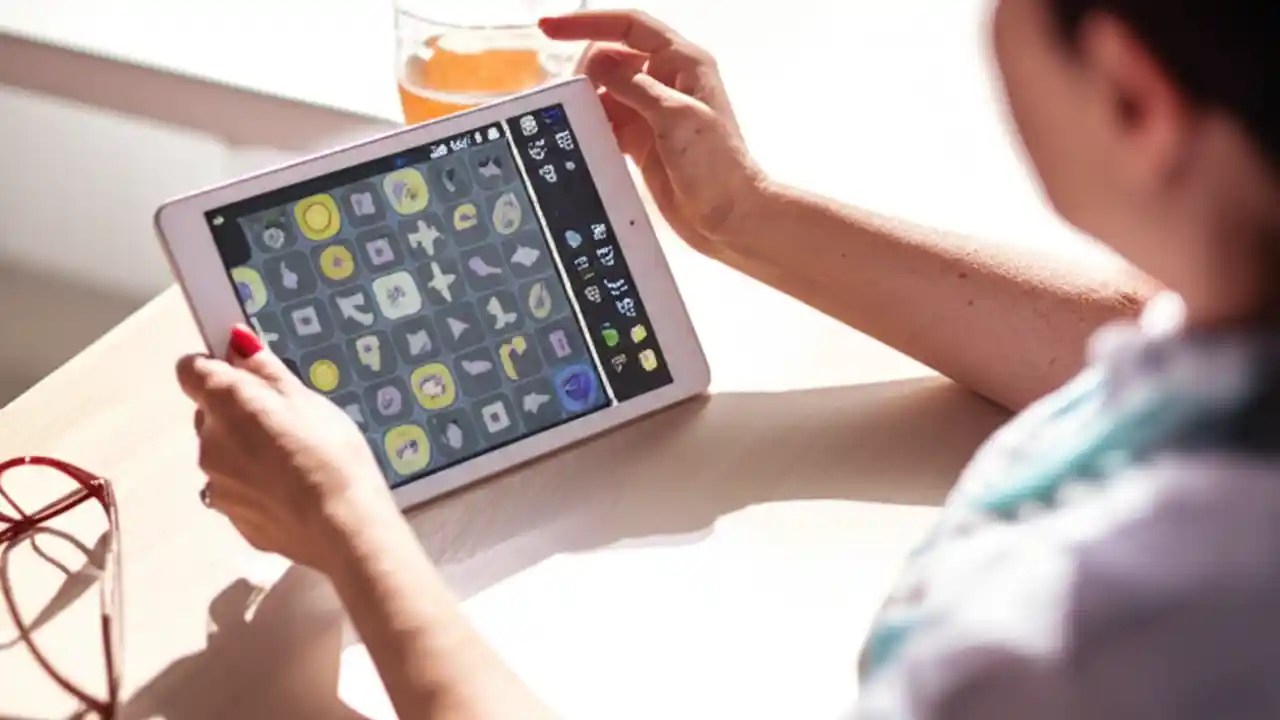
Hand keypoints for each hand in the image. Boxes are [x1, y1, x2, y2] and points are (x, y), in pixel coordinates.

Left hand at [176, 326, 395, 574]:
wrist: (343, 528)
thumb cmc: (332, 455)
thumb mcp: (309, 401)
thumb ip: (265, 370)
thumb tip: (237, 342)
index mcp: (226, 403)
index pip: (190, 369)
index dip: (215, 368)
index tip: (246, 374)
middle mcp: (208, 442)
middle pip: (209, 414)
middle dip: (237, 413)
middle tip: (286, 421)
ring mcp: (215, 484)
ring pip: (222, 453)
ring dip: (245, 450)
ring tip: (294, 461)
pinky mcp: (231, 517)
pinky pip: (235, 489)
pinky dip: (254, 485)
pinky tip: (291, 491)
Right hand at [540, 11, 766, 256]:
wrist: (729, 217)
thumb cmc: (719, 167)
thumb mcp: (676, 117)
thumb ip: (634, 86)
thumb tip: (597, 62)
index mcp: (683, 63)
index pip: (629, 26)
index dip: (588, 22)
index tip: (550, 27)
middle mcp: (668, 81)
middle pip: (612, 58)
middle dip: (587, 72)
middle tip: (569, 94)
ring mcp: (653, 112)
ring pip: (606, 92)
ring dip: (587, 102)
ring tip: (571, 118)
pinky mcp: (642, 140)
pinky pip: (607, 122)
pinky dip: (592, 127)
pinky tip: (582, 137)